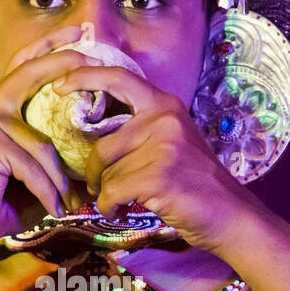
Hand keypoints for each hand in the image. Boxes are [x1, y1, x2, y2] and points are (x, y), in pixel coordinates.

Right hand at [0, 25, 104, 253]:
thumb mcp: (36, 176)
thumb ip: (57, 158)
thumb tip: (97, 153)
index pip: (24, 67)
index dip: (50, 48)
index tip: (78, 34)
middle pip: (31, 74)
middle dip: (64, 62)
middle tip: (97, 62)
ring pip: (44, 146)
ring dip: (59, 183)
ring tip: (67, 204)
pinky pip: (33, 167)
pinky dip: (46, 192)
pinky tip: (51, 209)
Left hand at [50, 62, 251, 254]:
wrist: (230, 214)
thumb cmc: (198, 182)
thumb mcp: (174, 141)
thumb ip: (143, 128)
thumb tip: (98, 131)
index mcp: (165, 104)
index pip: (118, 78)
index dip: (84, 76)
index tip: (59, 85)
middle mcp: (163, 119)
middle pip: (102, 145)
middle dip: (93, 173)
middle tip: (97, 187)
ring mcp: (162, 146)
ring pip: (107, 173)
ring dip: (107, 194)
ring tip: (120, 203)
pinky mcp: (158, 176)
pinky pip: (112, 192)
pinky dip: (110, 208)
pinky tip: (121, 212)